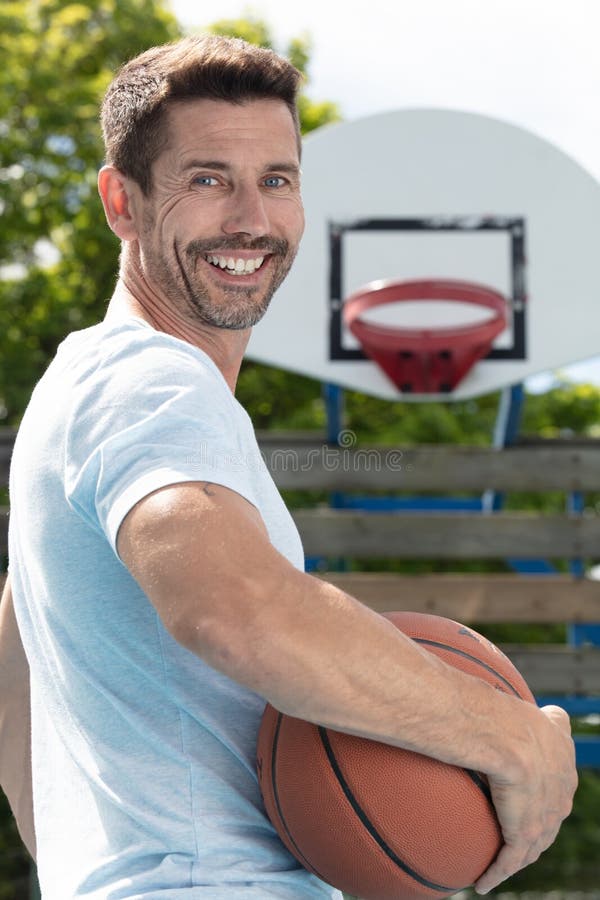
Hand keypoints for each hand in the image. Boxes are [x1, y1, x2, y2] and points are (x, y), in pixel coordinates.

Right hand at [474, 704, 576, 894]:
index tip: (526, 805)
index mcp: (565, 766)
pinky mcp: (524, 833)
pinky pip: (509, 860)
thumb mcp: (541, 714)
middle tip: (511, 840)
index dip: (542, 801)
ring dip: (514, 858)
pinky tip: (482, 883)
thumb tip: (539, 711)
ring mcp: (545, 817)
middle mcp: (561, 795)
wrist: (507, 735)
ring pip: (531, 846)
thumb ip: (543, 717)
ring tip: (498, 866)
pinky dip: (496, 873)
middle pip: (547, 823)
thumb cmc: (512, 717)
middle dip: (532, 834)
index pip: (556, 791)